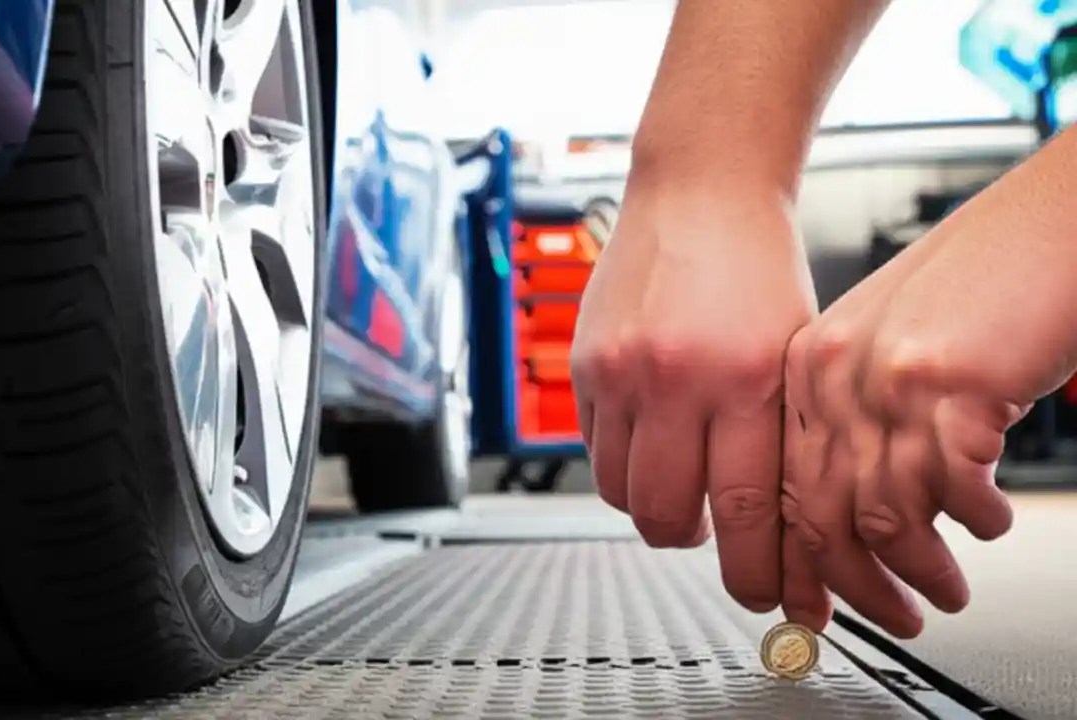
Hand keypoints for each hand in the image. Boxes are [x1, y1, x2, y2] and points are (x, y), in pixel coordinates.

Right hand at [572, 178, 816, 611]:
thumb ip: (776, 436)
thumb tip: (776, 525)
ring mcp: (620, 374)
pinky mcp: (585, 367)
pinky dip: (622, 467)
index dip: (757, 569)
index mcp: (746, 377)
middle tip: (716, 542)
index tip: (766, 593)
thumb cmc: (758, 262)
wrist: (698, 189)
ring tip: (682, 488)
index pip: (750, 510)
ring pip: (622, 494)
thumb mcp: (792, 353)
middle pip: (669, 518)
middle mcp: (675, 379)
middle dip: (697, 548)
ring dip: (654, 508)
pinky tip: (650, 446)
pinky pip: (593, 452)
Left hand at [782, 151, 1076, 636]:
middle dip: (853, 586)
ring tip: (944, 594)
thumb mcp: (886, 346)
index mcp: (808, 367)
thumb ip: (858, 415)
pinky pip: (951, 491)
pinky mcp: (953, 386)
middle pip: (819, 516)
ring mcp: (889, 380)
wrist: (1045, 217)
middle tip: (892, 617)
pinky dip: (973, 523)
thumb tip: (852, 504)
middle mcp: (835, 375)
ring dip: (918, 571)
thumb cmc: (977, 279)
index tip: (809, 604)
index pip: (780, 488)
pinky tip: (990, 522)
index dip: (796, 562)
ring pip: (882, 518)